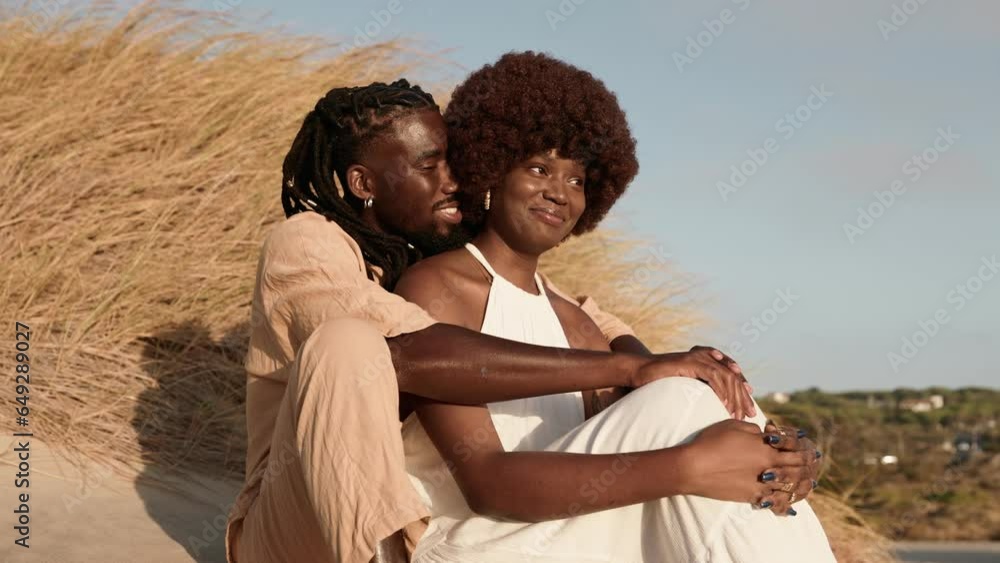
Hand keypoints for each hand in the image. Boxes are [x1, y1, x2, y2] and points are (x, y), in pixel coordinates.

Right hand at [632, 346, 754, 418]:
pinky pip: (713, 376)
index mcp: (705, 360)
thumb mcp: (683, 385)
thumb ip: (698, 388)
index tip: (750, 407)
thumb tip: (713, 405)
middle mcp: (705, 357)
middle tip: (751, 414)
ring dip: (735, 397)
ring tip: (738, 415)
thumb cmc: (658, 381)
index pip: (732, 374)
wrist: (639, 371)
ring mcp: (698, 358)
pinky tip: (725, 406)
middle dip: (744, 396)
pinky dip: (721, 392)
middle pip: (733, 376)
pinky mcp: (691, 362)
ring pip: (726, 376)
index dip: (743, 390)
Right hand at [679, 420, 817, 509]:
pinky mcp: (750, 496)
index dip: (803, 447)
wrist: (694, 467)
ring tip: (810, 487)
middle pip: (796, 468)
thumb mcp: (733, 426)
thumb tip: (764, 434)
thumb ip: (754, 430)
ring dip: (802, 487)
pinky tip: (790, 510)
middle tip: (815, 465)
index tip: (809, 447)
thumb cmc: (711, 442)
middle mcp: (768, 468)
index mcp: (766, 449)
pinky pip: (773, 503)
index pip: (793, 448)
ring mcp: (760, 484)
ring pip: (789, 488)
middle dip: (808, 466)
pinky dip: (784, 507)